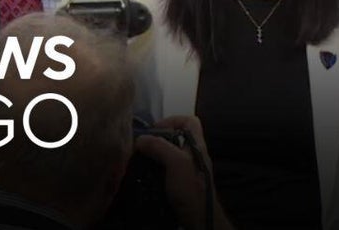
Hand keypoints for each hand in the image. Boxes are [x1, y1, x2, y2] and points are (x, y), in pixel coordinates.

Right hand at [136, 115, 233, 229]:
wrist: (198, 219)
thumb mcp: (176, 163)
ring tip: (140, 160)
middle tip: (142, 146)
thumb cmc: (191, 190)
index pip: (189, 121)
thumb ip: (160, 147)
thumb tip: (141, 139)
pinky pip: (165, 170)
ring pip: (169, 155)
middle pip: (176, 137)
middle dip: (158, 139)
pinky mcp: (180, 184)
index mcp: (197, 145)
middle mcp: (193, 155)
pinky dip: (155, 170)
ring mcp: (187, 171)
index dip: (172, 119)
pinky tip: (145, 175)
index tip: (154, 129)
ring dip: (154, 155)